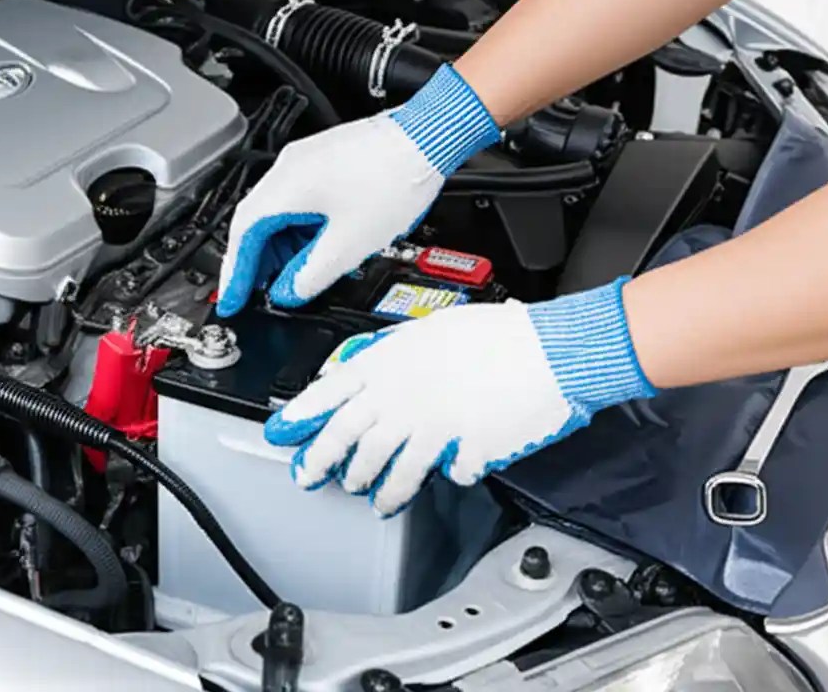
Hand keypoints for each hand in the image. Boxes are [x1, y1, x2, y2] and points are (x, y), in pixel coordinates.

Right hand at [215, 65, 500, 315]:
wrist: (428, 136)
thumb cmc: (395, 176)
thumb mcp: (349, 245)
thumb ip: (311, 275)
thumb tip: (290, 291)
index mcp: (286, 188)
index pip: (244, 237)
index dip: (235, 275)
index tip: (230, 299)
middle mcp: (288, 169)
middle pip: (257, 224)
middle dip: (258, 263)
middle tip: (260, 292)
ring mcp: (306, 161)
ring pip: (278, 212)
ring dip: (281, 246)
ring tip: (294, 274)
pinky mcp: (325, 160)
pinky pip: (299, 200)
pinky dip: (299, 228)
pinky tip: (316, 244)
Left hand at [263, 280, 656, 515]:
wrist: (547, 352)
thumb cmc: (497, 334)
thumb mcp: (430, 331)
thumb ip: (395, 356)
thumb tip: (370, 370)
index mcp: (389, 363)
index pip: (327, 392)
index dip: (299, 415)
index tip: (280, 432)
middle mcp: (400, 398)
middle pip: (345, 437)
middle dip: (321, 461)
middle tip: (308, 476)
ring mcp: (427, 429)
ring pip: (385, 468)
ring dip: (374, 486)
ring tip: (371, 496)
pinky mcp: (458, 453)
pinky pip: (441, 475)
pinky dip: (438, 480)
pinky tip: (438, 481)